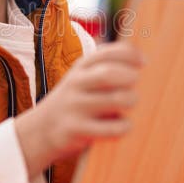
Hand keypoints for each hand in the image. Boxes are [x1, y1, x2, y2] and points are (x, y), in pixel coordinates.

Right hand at [14, 41, 143, 177]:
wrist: (41, 130)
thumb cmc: (75, 101)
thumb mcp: (83, 77)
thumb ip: (107, 66)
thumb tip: (142, 59)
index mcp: (80, 67)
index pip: (108, 52)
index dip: (131, 55)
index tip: (143, 63)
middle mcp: (76, 83)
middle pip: (109, 74)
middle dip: (130, 78)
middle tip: (132, 86)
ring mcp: (75, 107)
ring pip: (116, 100)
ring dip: (130, 102)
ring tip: (127, 106)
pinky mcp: (77, 130)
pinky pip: (112, 128)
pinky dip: (124, 127)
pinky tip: (121, 125)